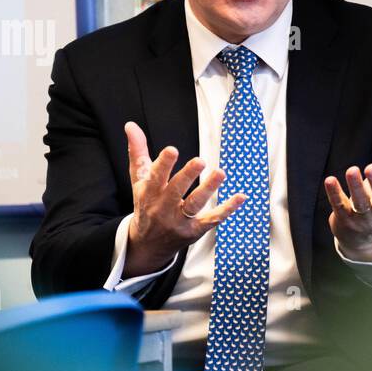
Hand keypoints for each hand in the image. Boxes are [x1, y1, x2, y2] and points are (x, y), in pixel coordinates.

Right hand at [124, 121, 245, 275]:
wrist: (147, 244)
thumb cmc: (146, 205)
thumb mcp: (138, 180)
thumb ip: (137, 152)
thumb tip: (131, 125)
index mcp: (149, 193)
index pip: (155, 177)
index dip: (163, 164)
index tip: (172, 150)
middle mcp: (163, 208)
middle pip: (176, 191)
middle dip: (188, 176)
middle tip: (200, 161)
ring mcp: (179, 220)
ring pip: (195, 205)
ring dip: (208, 189)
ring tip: (221, 173)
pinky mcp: (194, 231)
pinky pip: (212, 220)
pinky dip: (227, 209)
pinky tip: (240, 197)